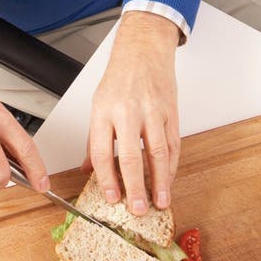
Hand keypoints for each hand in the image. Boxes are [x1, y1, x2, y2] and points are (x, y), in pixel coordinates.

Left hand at [81, 11, 179, 214]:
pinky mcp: (170, 112)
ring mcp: (151, 111)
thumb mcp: (98, 104)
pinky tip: (168, 180)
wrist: (143, 50)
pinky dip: (171, 166)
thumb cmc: (120, 77)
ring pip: (157, 153)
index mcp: (103, 111)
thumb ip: (94, 139)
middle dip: (134, 187)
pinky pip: (172, 144)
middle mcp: (127, 112)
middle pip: (130, 156)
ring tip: (159, 202)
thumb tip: (88, 169)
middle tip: (136, 209)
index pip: (101, 151)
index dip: (105, 178)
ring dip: (159, 182)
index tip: (111, 198)